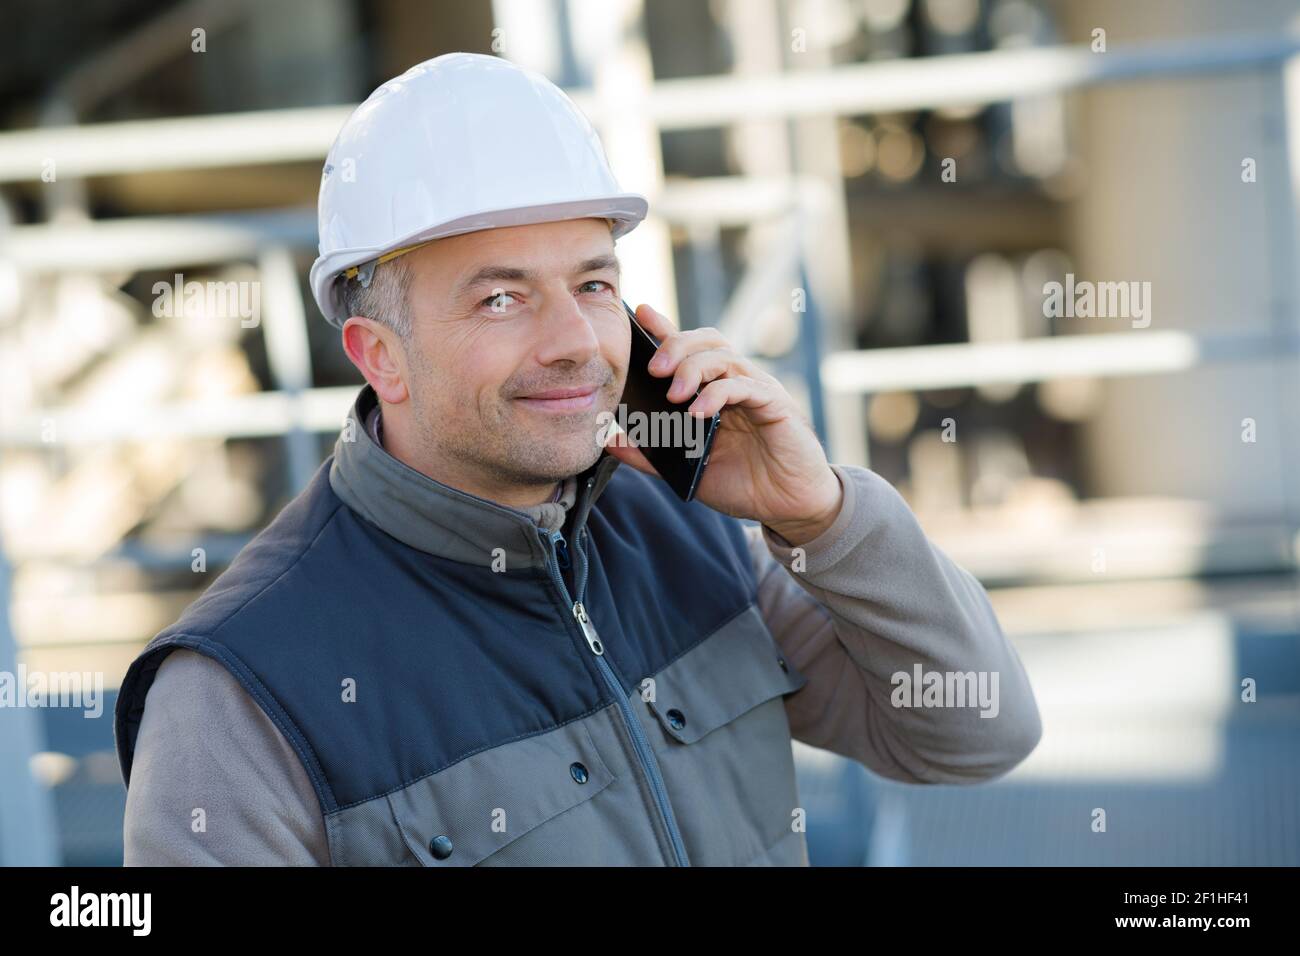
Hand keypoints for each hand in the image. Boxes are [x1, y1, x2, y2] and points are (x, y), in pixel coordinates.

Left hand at [604, 304, 842, 545]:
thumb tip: (609, 440)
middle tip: (653, 368)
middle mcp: (736, 382)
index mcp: (715, 391)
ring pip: (724, 357)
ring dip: (693, 369)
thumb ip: (650, 454)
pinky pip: (745, 386)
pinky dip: (718, 395)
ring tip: (672, 394)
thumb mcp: (686, 470)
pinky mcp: (775, 404)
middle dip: (677, 345)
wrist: (789, 506)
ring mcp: (757, 390)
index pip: (689, 350)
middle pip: (708, 340)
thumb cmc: (744, 483)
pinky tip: (698, 414)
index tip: (639, 312)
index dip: (665, 328)